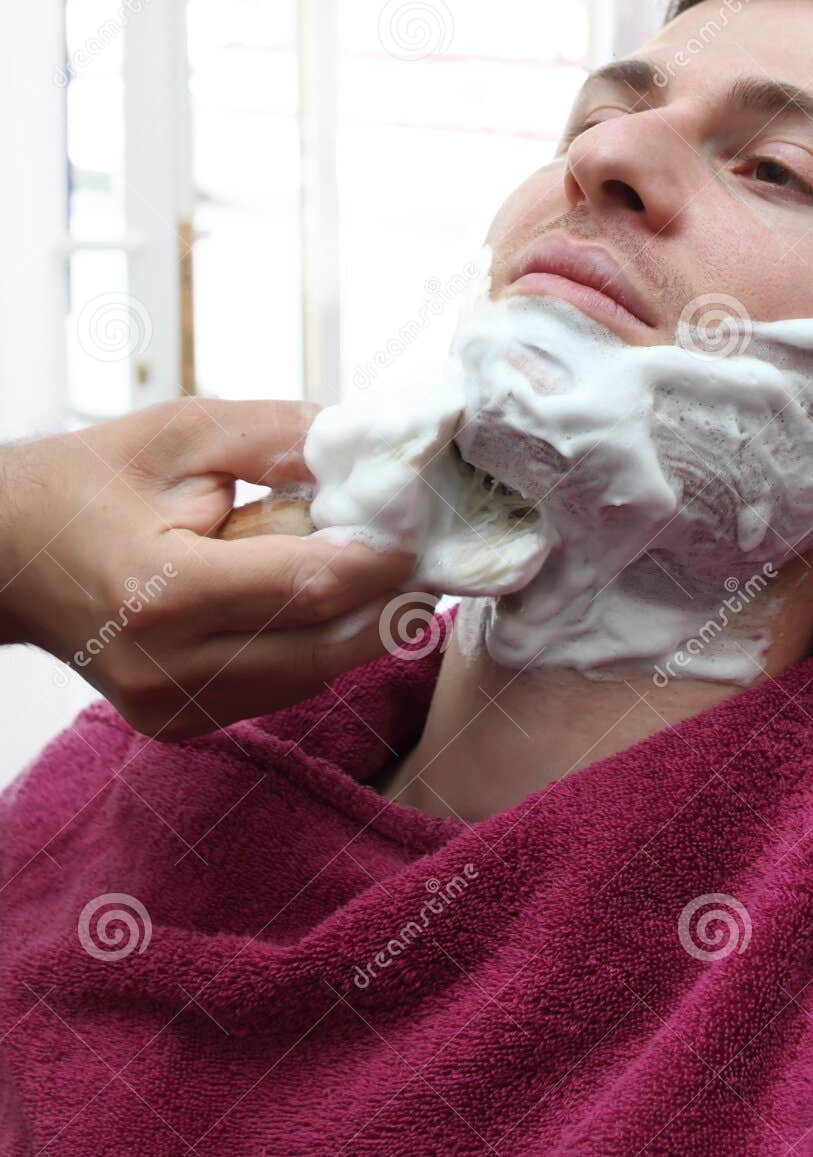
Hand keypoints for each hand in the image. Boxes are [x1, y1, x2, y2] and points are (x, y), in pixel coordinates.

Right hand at [0, 398, 418, 738]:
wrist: (5, 557)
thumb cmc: (90, 484)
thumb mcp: (181, 433)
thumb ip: (279, 437)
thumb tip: (370, 450)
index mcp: (160, 592)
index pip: (309, 589)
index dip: (381, 561)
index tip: (421, 532)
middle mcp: (168, 667)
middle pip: (326, 649)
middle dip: (387, 603)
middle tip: (426, 561)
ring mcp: (173, 707)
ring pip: (312, 677)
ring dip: (358, 628)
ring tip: (376, 572)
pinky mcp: (180, 723)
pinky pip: (282, 688)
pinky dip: (315, 646)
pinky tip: (318, 601)